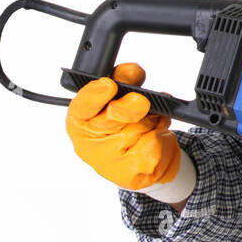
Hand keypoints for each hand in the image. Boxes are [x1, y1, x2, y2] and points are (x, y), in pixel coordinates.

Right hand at [65, 62, 181, 190]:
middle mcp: (90, 141)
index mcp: (80, 121)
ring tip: (149, 121)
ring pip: (138, 126)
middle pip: (112, 117)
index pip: (81, 106)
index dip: (95, 95)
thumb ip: (122, 80)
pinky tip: (156, 134)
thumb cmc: (128, 126)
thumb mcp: (120, 97)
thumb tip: (131, 72)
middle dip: (129, 106)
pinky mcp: (133, 169)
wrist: (147, 162)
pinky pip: (154, 141)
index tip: (109, 85)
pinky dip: (161, 132)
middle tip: (140, 102)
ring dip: (151, 118)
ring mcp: (110, 159)